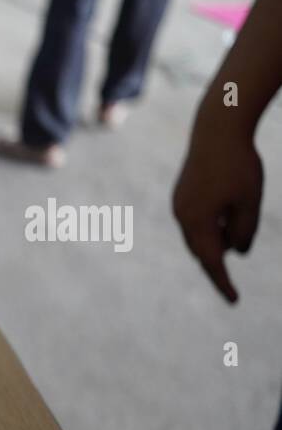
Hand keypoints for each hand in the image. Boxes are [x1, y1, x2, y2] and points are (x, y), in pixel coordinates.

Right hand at [172, 108, 263, 303]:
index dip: (224, 282)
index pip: (212, 262)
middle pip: (202, 251)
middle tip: (234, 275)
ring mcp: (179, 205)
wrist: (217, 128)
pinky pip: (195, 220)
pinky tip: (225, 216)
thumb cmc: (238, 164)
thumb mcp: (249, 202)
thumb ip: (244, 232)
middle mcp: (182, 216)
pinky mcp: (182, 195)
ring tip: (236, 233)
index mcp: (197, 221)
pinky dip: (210, 227)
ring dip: (216, 242)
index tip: (234, 301)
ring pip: (198, 235)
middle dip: (218, 262)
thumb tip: (236, 253)